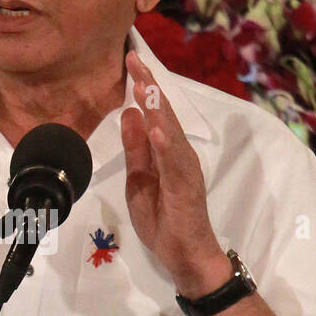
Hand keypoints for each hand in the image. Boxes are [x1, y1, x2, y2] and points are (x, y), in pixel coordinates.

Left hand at [120, 52, 228, 296]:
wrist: (185, 256)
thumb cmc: (165, 221)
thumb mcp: (139, 181)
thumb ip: (136, 149)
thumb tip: (129, 114)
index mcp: (167, 152)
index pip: (154, 113)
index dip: (143, 87)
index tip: (129, 61)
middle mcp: (180, 154)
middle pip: (163, 114)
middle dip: (149, 86)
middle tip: (134, 59)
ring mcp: (185, 170)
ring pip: (170, 133)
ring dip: (157, 108)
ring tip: (143, 85)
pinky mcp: (187, 188)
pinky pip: (175, 164)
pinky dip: (166, 145)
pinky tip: (157, 129)